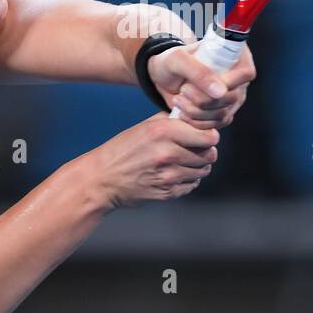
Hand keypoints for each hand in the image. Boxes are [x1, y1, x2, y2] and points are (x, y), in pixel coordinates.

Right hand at [86, 113, 219, 206]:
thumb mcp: (144, 127)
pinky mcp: (168, 192)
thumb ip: (171, 121)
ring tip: (184, 162)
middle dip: (205, 152)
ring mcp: (169, 175)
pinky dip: (188, 180)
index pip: (209, 136)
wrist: (103, 179)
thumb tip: (196, 119)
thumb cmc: (122, 150)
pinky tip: (174, 174)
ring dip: (198, 166)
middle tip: (196, 150)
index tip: (206, 137)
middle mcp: (168, 153)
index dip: (210, 136)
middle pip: (209, 154)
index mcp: (163, 131)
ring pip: (203, 170)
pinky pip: (192, 185)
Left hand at [146, 41, 255, 128]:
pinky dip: (196, 122)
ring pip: (223, 114)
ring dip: (196, 111)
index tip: (197, 84)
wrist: (164, 76)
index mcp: (235, 56)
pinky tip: (183, 112)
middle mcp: (239, 78)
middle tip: (183, 90)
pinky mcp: (224, 113)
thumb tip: (221, 92)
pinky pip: (216, 125)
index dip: (225, 83)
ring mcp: (233, 97)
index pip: (245, 73)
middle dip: (203, 99)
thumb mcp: (178, 59)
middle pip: (232, 97)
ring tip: (179, 100)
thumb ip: (199, 72)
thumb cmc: (172, 61)